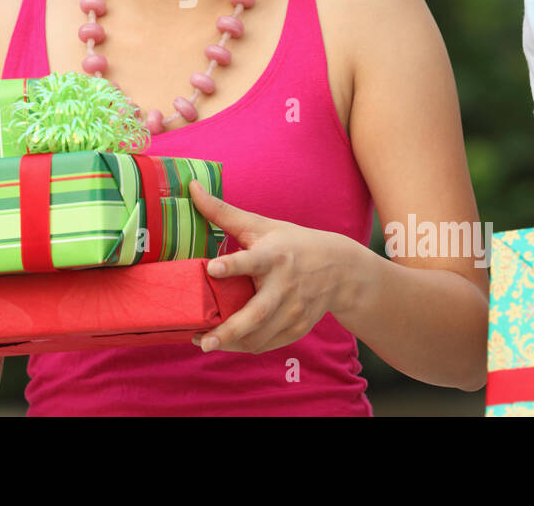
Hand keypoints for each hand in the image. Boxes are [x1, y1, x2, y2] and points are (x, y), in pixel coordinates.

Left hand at [185, 179, 370, 353]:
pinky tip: (226, 343)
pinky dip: (245, 346)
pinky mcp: (297, 328)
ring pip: (259, 336)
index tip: (212, 268)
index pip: (252, 261)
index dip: (232, 265)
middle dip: (230, 329)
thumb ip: (223, 212)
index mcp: (274, 256)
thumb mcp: (261, 224)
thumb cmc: (292, 243)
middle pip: (257, 313)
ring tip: (204, 342)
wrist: (340, 270)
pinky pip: (266, 344)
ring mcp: (292, 311)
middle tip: (204, 341)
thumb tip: (192, 187)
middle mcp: (284, 286)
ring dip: (231, 342)